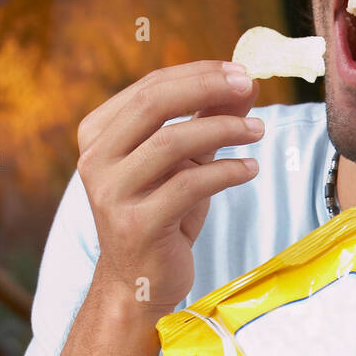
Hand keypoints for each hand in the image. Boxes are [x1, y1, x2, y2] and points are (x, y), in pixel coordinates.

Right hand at [76, 61, 262, 311]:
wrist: (138, 283)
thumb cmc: (161, 218)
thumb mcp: (183, 164)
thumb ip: (205, 122)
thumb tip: (244, 84)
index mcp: (98, 134)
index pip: (150, 87)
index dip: (198, 74)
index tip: (240, 72)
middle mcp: (97, 160)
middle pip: (155, 104)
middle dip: (208, 89)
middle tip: (249, 86)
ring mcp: (112, 193)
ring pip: (172, 142)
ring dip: (224, 129)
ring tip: (258, 131)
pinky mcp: (137, 225)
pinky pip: (189, 185)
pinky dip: (226, 172)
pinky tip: (249, 169)